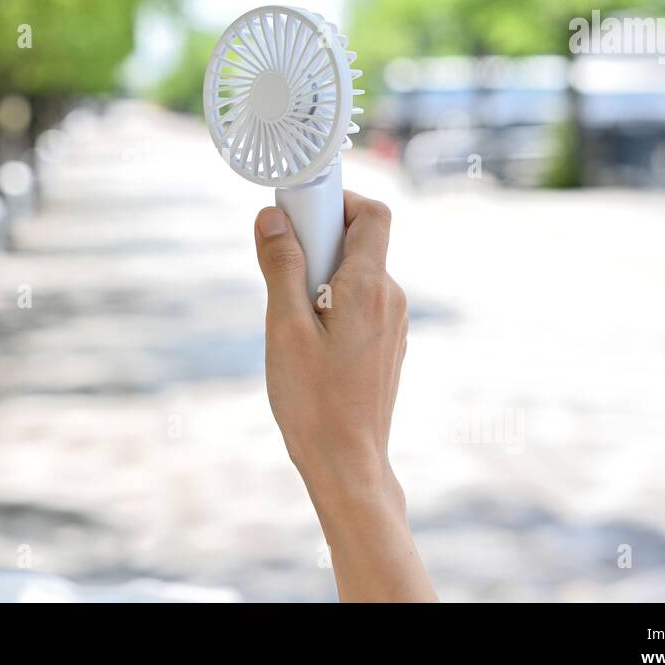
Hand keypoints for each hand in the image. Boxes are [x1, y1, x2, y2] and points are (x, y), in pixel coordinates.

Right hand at [254, 190, 434, 601]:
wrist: (347, 463)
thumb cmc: (313, 401)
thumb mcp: (284, 328)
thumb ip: (280, 267)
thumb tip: (272, 218)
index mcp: (369, 287)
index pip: (371, 213)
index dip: (337, 200)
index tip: (298, 214)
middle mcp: (390, 299)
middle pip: (360, 241)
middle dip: (317, 242)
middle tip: (280, 272)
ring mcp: (392, 324)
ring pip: (356, 275)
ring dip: (320, 277)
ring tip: (290, 319)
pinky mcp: (386, 345)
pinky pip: (359, 303)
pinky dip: (331, 302)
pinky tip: (307, 340)